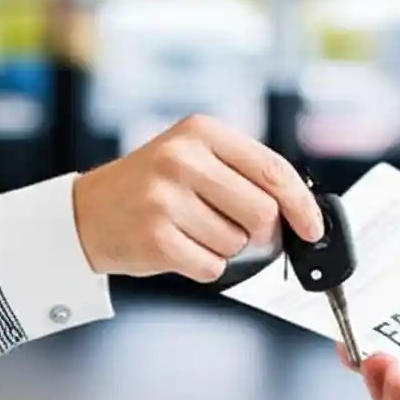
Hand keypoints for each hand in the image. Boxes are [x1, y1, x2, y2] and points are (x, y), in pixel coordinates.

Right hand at [71, 115, 323, 281]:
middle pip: (262, 213)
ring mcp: (166, 198)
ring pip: (238, 244)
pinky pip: (211, 266)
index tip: (313, 228)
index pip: (273, 170)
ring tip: (193, 232)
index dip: (301, 205)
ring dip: (226, 249)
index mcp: (201, 132)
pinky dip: (205, 266)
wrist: (86, 212)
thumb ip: (243, 174)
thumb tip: (300, 211)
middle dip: (263, 234)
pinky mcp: (155, 238)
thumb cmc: (152, 188)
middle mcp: (182, 159)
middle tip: (243, 235)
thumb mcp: (193, 158)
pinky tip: (180, 247)